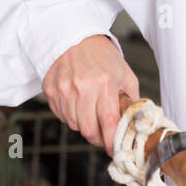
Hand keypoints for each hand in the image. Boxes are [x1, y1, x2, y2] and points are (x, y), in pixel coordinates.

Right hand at [42, 34, 138, 155]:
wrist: (75, 36)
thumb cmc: (102, 56)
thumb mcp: (125, 74)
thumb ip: (131, 100)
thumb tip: (135, 123)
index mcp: (104, 84)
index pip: (109, 123)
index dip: (112, 141)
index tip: (115, 148)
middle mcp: (82, 88)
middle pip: (88, 130)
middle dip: (98, 138)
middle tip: (104, 136)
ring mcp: (63, 89)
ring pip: (73, 125)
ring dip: (84, 126)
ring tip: (90, 114)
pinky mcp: (50, 89)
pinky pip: (60, 115)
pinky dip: (70, 116)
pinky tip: (77, 104)